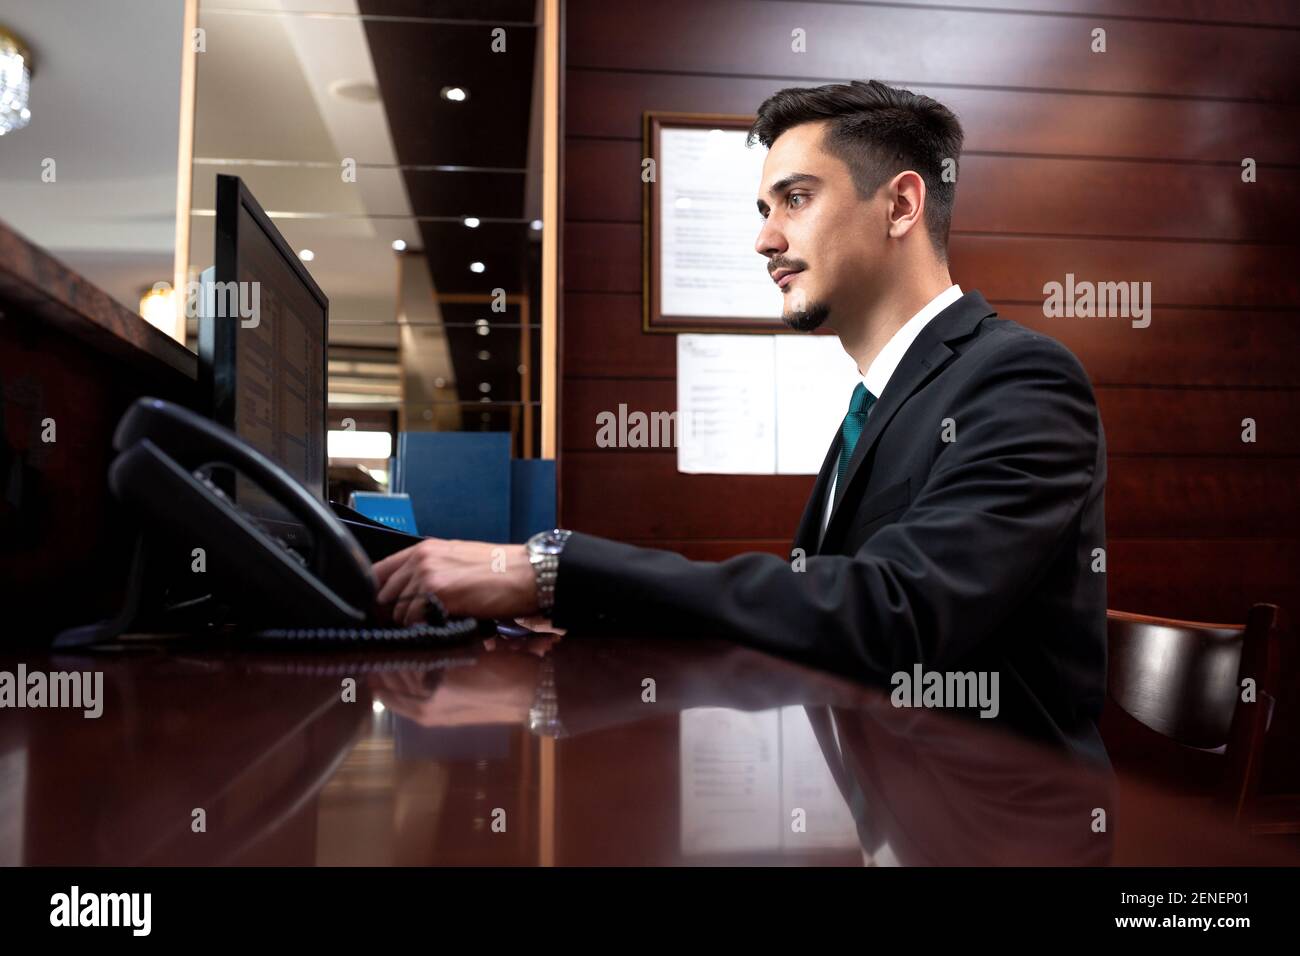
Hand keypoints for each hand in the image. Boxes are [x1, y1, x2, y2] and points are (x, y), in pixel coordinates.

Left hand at [372, 538, 537, 623]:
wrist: (527, 574)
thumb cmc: (500, 571)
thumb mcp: (458, 561)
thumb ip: (430, 572)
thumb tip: (410, 598)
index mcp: (423, 550)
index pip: (378, 573)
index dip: (377, 596)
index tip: (384, 612)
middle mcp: (420, 559)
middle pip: (385, 597)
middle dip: (395, 615)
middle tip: (414, 627)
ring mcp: (427, 575)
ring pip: (399, 613)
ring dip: (412, 626)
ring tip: (434, 628)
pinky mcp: (438, 593)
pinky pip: (415, 621)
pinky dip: (424, 631)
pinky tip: (442, 629)